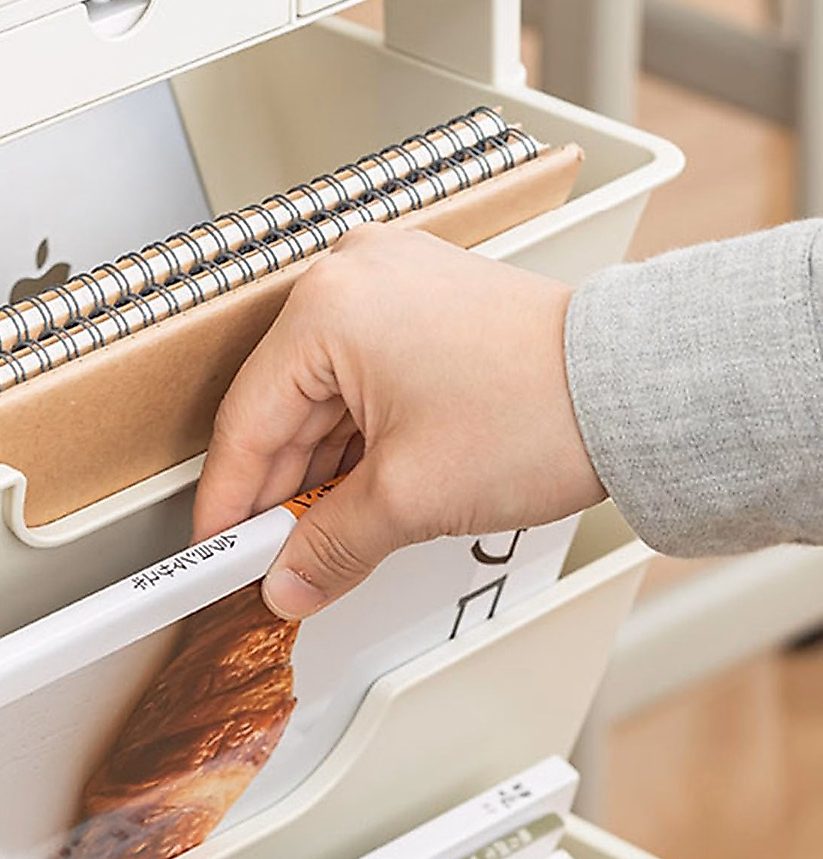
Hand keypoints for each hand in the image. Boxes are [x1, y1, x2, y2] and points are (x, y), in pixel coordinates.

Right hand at [192, 225, 604, 618]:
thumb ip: (329, 547)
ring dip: (321, 468)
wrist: (641, 392)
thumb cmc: (543, 412)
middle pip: (284, 404)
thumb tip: (288, 581)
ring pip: (325, 393)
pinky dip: (358, 436)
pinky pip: (365, 375)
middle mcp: (354, 277)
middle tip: (273, 558)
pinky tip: (359, 488)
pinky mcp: (426, 302)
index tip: (219, 549)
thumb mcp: (410, 497)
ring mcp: (393, 283)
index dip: (228, 499)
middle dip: (281, 490)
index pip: (247, 418)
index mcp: (330, 305)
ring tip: (323, 535)